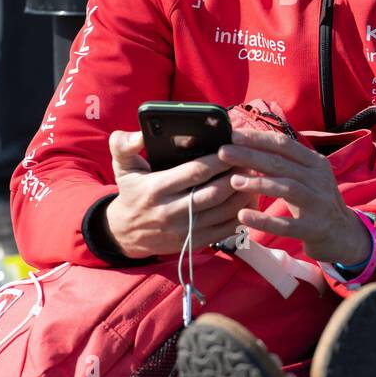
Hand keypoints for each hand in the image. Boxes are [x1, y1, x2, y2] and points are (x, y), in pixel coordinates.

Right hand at [105, 130, 256, 257]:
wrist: (125, 233)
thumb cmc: (130, 192)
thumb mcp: (122, 166)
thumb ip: (124, 145)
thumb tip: (138, 133)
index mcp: (155, 189)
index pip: (194, 173)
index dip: (217, 161)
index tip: (232, 148)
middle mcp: (170, 212)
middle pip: (213, 193)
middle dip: (235, 176)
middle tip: (249, 161)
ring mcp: (183, 230)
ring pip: (222, 213)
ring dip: (241, 195)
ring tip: (254, 178)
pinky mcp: (192, 243)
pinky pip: (223, 231)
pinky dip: (239, 216)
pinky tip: (247, 201)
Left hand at [217, 127, 371, 264]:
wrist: (344, 234)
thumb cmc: (314, 201)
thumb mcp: (306, 176)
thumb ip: (283, 163)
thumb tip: (246, 146)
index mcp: (315, 162)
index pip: (283, 144)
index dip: (257, 138)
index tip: (232, 134)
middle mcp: (319, 179)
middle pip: (281, 163)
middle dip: (250, 155)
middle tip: (223, 152)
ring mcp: (318, 203)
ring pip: (286, 188)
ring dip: (258, 183)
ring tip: (233, 181)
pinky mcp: (314, 228)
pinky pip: (287, 224)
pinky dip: (264, 220)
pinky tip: (243, 215)